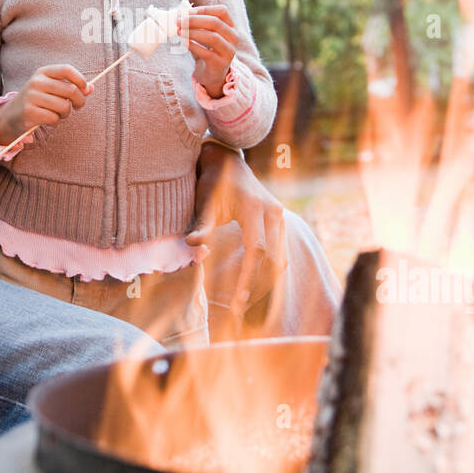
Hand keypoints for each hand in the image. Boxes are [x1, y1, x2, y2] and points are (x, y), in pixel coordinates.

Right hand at [0, 65, 91, 142]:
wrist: (11, 115)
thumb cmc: (38, 100)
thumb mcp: (52, 89)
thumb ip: (71, 87)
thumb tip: (91, 88)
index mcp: (43, 72)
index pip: (67, 70)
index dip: (80, 80)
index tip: (85, 90)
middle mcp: (37, 81)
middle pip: (70, 90)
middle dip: (79, 101)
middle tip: (76, 107)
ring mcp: (32, 96)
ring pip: (64, 106)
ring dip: (66, 114)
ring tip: (59, 114)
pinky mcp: (29, 112)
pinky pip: (54, 118)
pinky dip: (55, 122)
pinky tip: (48, 120)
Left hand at [179, 4, 238, 97]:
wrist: (212, 74)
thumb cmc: (207, 50)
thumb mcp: (205, 35)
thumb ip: (197, 24)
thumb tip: (180, 14)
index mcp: (231, 27)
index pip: (222, 11)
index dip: (204, 9)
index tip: (187, 12)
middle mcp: (233, 38)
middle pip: (216, 23)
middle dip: (195, 20)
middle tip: (178, 21)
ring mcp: (229, 51)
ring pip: (212, 37)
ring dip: (193, 32)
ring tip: (179, 31)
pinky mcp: (220, 64)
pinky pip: (207, 53)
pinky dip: (193, 46)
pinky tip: (184, 43)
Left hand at [185, 141, 286, 316]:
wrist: (228, 163)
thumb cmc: (212, 184)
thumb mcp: (204, 201)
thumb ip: (201, 224)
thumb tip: (192, 246)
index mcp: (255, 207)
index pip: (257, 249)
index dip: (249, 276)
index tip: (238, 300)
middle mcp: (274, 212)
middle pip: (273, 259)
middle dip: (258, 286)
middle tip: (240, 309)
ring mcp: (280, 217)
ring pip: (281, 259)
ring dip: (266, 283)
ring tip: (246, 304)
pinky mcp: (280, 223)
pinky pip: (281, 254)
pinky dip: (270, 273)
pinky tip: (256, 288)